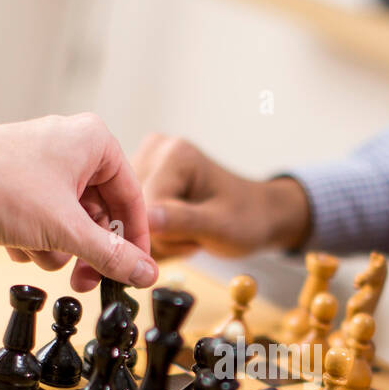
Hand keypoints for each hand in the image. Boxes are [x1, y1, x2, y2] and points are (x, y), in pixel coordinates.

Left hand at [0, 113, 156, 291]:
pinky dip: (32, 240)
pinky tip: (11, 241)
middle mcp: (71, 149)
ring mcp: (42, 167)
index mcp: (93, 142)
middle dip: (86, 250)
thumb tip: (145, 273)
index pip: (131, 198)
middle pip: (100, 215)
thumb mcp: (66, 230)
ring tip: (31, 247)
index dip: (135, 241)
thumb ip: (111, 255)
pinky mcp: (19, 186)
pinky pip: (44, 223)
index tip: (137, 273)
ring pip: (70, 224)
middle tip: (83, 282)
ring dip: (53, 247)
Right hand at [131, 134, 311, 259]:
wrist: (257, 214)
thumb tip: (146, 220)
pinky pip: (134, 215)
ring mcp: (146, 162)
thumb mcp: (220, 226)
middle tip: (195, 235)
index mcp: (175, 154)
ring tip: (190, 230)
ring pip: (131, 217)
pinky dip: (156, 232)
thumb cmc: (247, 218)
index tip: (195, 239)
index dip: (164, 235)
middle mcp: (155, 149)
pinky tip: (178, 226)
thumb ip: (183, 220)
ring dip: (161, 236)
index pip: (144, 208)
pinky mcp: (143, 177)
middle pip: (133, 211)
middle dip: (163, 236)